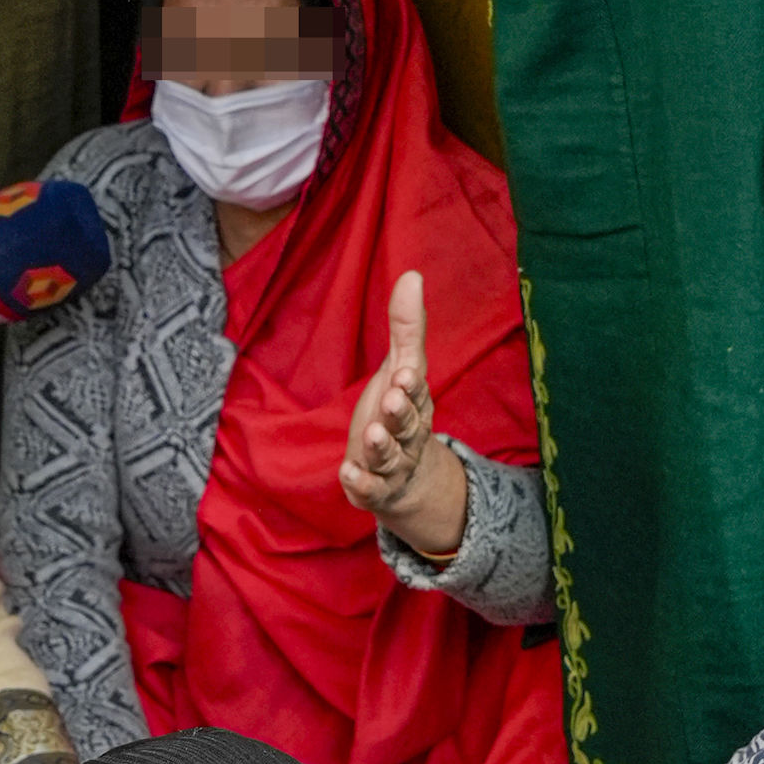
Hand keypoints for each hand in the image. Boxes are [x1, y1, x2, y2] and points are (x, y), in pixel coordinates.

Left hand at [341, 271, 467, 559]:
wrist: (405, 477)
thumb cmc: (398, 410)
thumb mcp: (401, 368)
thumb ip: (406, 327)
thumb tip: (412, 275)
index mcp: (417, 402)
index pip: (417, 391)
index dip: (411, 385)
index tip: (404, 372)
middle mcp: (409, 434)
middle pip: (408, 425)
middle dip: (401, 413)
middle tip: (391, 399)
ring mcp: (392, 464)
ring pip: (390, 457)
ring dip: (381, 446)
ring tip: (371, 434)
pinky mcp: (373, 487)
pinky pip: (369, 488)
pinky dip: (360, 481)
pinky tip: (346, 472)